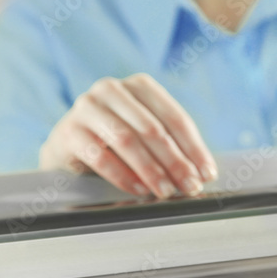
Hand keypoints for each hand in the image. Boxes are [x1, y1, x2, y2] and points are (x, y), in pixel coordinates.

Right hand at [39, 74, 217, 197]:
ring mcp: (86, 108)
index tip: (207, 173)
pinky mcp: (68, 132)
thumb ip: (173, 145)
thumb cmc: (117, 139)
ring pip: (127, 141)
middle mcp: (111, 90)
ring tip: (165, 191)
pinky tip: (138, 189)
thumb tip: (203, 173)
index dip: (194, 149)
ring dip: (151, 170)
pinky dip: (123, 176)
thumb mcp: (147, 134)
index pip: (175, 118)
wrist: (69, 146)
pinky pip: (100, 156)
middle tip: (190, 186)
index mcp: (139, 86)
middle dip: (176, 162)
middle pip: (152, 129)